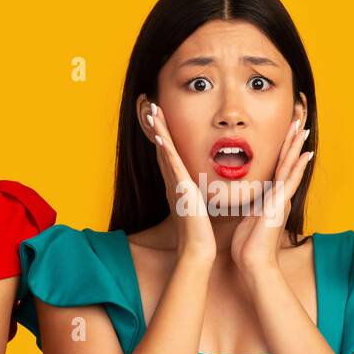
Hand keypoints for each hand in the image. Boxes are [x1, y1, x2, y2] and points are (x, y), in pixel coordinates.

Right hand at [145, 101, 215, 262]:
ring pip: (164, 151)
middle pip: (163, 147)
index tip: (160, 118)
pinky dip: (165, 150)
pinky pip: (171, 165)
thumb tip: (203, 185)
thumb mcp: (199, 204)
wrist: (198, 246)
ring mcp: (175, 183)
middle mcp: (173, 180)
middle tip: (150, 107)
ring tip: (152, 112)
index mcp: (179, 182)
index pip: (169, 153)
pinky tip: (161, 137)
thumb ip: (199, 192)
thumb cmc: (200, 229)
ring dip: (158, 131)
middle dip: (156, 127)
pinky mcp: (181, 188)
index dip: (164, 135)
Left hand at [231, 118, 312, 279]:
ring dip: (296, 146)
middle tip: (298, 118)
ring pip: (291, 165)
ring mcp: (282, 199)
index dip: (282, 146)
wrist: (254, 263)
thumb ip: (251, 205)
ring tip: (303, 126)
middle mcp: (280, 195)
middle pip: (287, 160)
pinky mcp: (280, 204)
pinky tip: (305, 153)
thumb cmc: (248, 245)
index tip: (286, 129)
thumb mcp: (248, 218)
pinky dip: (298, 166)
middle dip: (292, 139)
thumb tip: (247, 198)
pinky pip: (290, 180)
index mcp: (272, 196)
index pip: (278, 165)